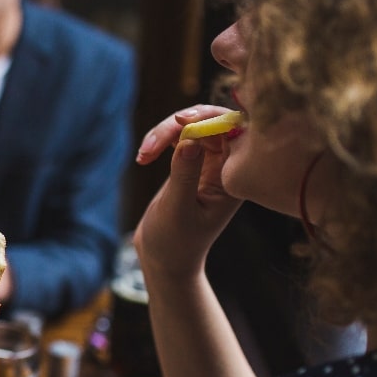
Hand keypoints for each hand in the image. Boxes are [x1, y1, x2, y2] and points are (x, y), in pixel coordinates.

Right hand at [133, 106, 242, 280]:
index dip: (208, 118)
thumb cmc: (174, 243)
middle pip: (210, 122)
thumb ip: (185, 175)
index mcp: (233, 177)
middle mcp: (227, 166)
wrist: (164, 259)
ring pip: (192, 126)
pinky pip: (180, 135)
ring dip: (164, 132)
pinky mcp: (191, 162)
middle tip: (152, 143)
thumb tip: (190, 140)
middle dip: (179, 124)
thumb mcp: (177, 210)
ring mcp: (210, 163)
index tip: (180, 121)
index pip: (233, 130)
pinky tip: (144, 157)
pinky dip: (160, 140)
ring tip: (143, 155)